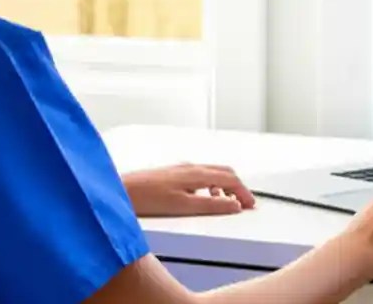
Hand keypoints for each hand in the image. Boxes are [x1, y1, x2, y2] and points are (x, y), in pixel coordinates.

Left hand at [122, 163, 255, 217]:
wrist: (122, 191)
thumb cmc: (147, 197)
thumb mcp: (184, 206)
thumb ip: (211, 206)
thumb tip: (234, 205)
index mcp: (196, 173)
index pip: (230, 179)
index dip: (243, 192)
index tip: (250, 205)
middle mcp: (191, 167)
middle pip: (224, 172)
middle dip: (238, 187)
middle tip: (244, 203)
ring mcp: (181, 169)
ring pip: (213, 173)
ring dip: (225, 186)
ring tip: (227, 203)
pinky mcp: (173, 174)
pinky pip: (201, 175)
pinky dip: (212, 185)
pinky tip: (204, 198)